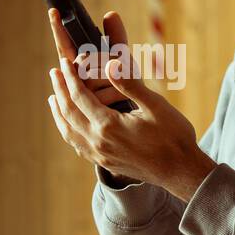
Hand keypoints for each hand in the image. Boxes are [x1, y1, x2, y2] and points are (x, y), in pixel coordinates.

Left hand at [45, 9, 215, 202]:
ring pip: (68, 131)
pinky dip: (68, 130)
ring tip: (53, 99)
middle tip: (54, 73)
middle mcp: (98, 142)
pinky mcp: (105, 162)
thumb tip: (111, 64)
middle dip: (60, 91)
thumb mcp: (155, 105)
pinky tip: (71, 124)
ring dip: (59, 112)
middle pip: (68, 113)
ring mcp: (100, 155)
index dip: (70, 77)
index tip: (63, 63)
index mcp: (108, 125)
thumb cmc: (173, 137)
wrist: (181, 172)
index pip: (79, 96)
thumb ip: (130, 84)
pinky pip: (77, 144)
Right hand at [46, 7, 136, 110]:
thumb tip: (111, 13)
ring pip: (91, 78)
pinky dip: (115, 93)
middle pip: (83, 62)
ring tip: (123, 89)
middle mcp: (75, 79)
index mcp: (80, 65)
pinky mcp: (88, 112)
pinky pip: (100, 94)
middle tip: (122, 68)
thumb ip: (117, 39)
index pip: (65, 46)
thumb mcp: (124, 61)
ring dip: (112, 78)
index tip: (54, 11)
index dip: (59, 30)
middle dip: (104, 62)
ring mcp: (79, 96)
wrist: (140, 116)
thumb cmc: (128, 85)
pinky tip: (122, 99)